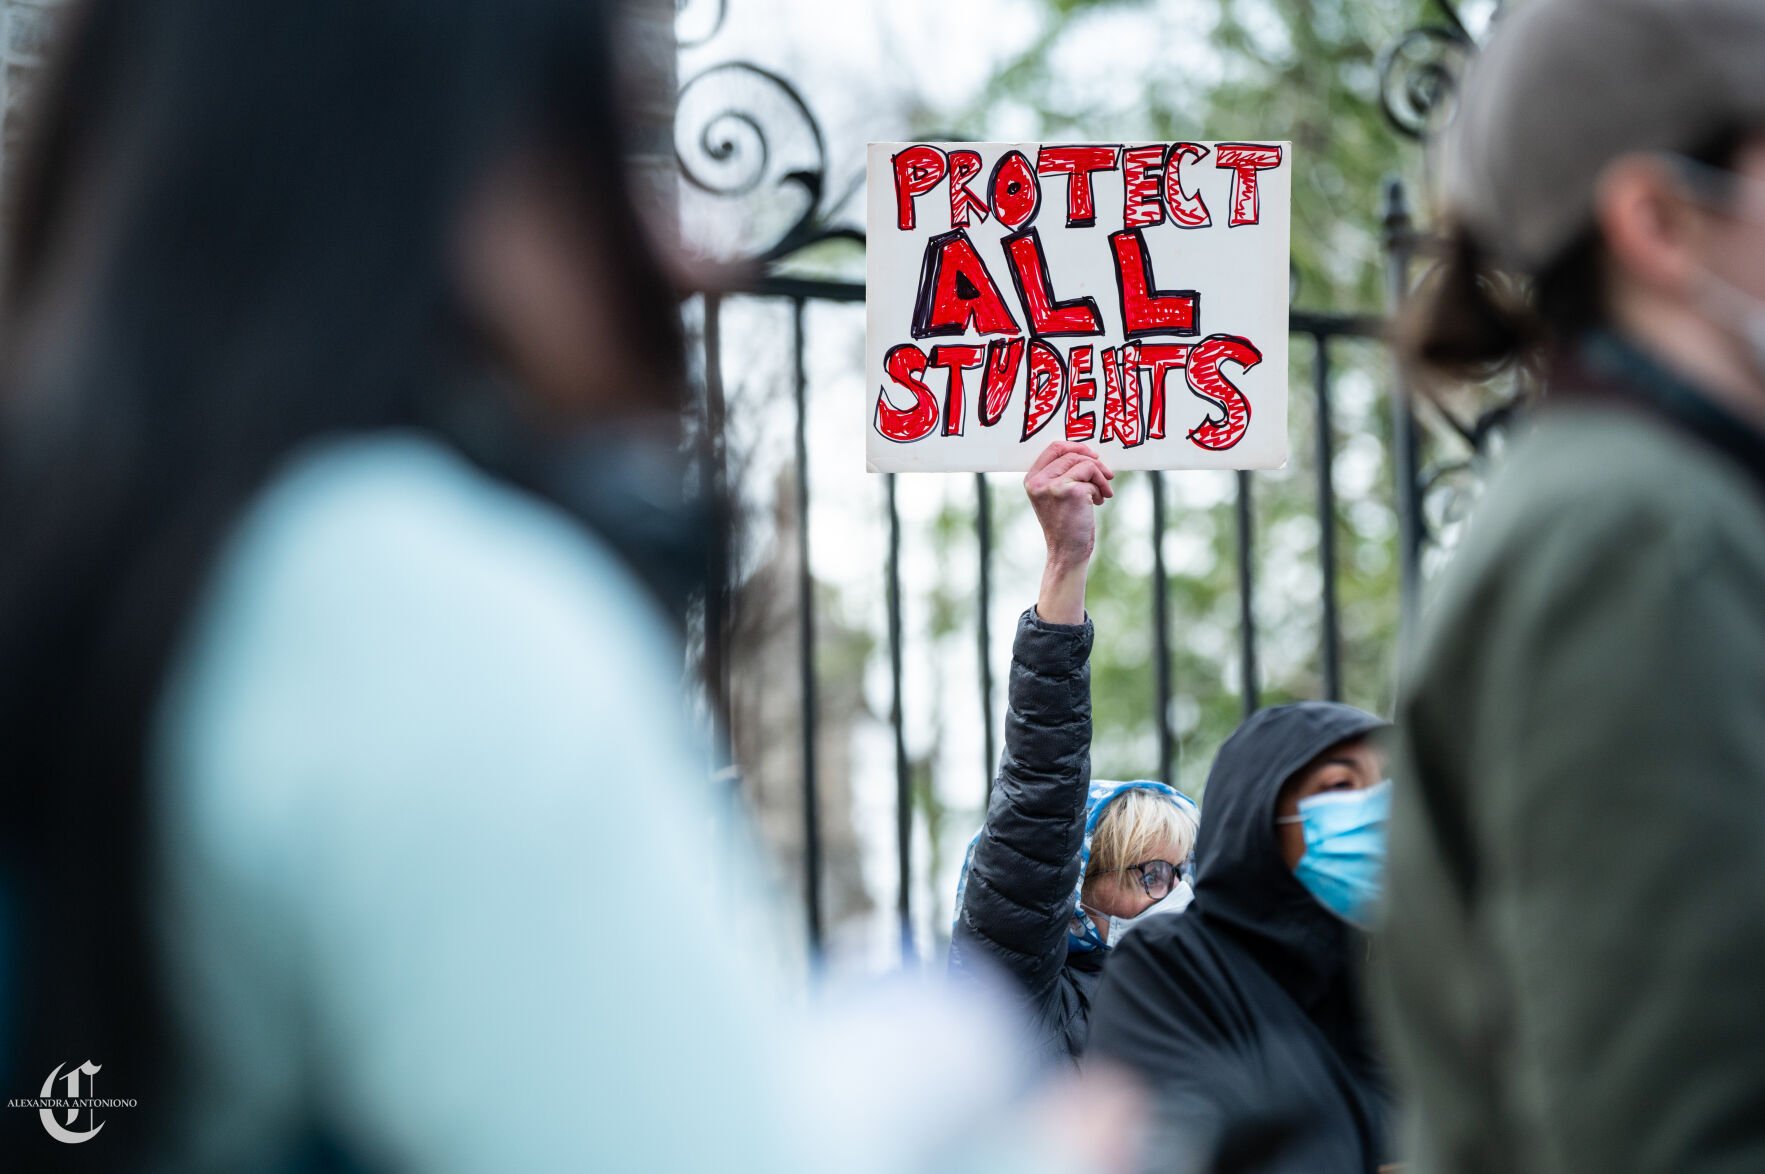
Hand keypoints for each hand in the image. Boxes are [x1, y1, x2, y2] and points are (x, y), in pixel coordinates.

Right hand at [1024, 441, 1113, 623]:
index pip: (1054, 448)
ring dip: (1100, 477)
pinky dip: (1100, 488)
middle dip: (1095, 463)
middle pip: (1073, 453)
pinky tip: (1097, 502)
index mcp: (1032, 479)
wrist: (1066, 552)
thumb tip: (1087, 452)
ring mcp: (1053, 485)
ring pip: (1086, 463)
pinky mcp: (1070, 491)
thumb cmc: (1065, 524)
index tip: (1093, 455)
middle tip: (1107, 476)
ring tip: (1101, 493)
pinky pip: (1093, 476)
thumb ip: (1061, 474)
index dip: (1077, 447)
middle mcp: (1038, 481)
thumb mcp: (1055, 495)